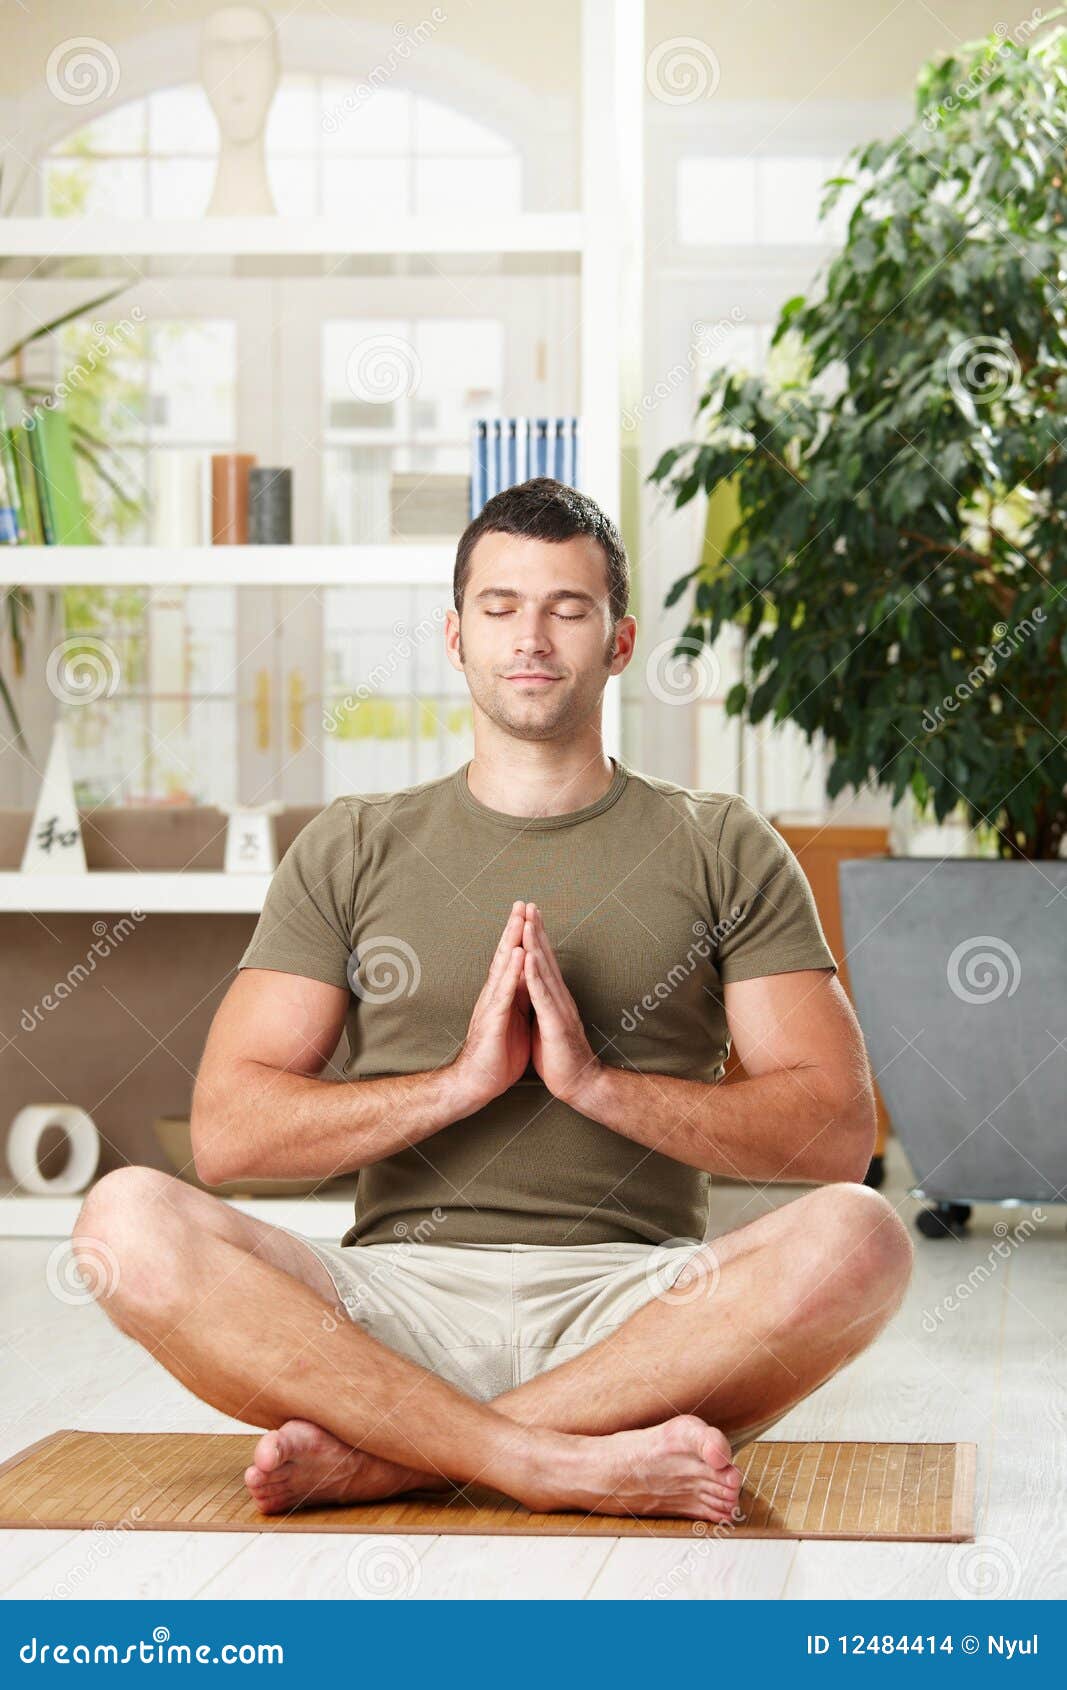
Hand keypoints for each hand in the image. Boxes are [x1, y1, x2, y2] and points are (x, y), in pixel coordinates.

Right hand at [450, 901, 531, 1108]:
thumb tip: (527, 984)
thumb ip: (518, 1000)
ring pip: (502, 968)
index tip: (528, 913)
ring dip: (512, 942)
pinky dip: (511, 972)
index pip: (511, 960)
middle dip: (514, 928)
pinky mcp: (493, 1021)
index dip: (519, 936)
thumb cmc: (497, 1056)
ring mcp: (491, 1006)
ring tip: (519, 919)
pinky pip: (503, 993)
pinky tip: (517, 956)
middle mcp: (494, 995)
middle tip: (521, 903)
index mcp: (503, 996)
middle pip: (504, 956)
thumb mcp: (514, 1022)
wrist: (477, 1084)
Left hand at [522, 902, 602, 1105]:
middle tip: (530, 905)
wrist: (580, 1084)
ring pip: (544, 971)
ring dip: (535, 945)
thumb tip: (533, 991)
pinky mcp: (555, 1023)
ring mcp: (559, 1008)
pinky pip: (542, 995)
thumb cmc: (561, 1057)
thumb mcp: (547, 1024)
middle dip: (537, 930)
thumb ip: (541, 1005)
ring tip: (527, 922)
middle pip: (546, 958)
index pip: (544, 962)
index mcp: (555, 998)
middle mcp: (559, 997)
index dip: (536, 938)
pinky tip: (527, 958)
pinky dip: (534, 975)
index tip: (528, 915)